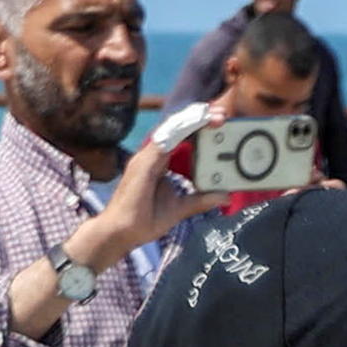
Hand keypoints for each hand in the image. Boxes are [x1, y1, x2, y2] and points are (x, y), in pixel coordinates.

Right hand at [83, 108, 238, 263]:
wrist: (120, 233)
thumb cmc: (143, 220)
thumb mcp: (180, 209)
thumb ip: (200, 200)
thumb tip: (225, 196)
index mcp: (159, 162)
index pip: (180, 138)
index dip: (198, 127)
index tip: (220, 123)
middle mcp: (152, 155)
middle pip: (178, 128)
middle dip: (200, 118)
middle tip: (223, 114)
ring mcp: (147, 156)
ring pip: (173, 128)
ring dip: (195, 119)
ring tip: (215, 114)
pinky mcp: (145, 161)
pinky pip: (167, 138)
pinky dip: (184, 128)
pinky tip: (198, 122)